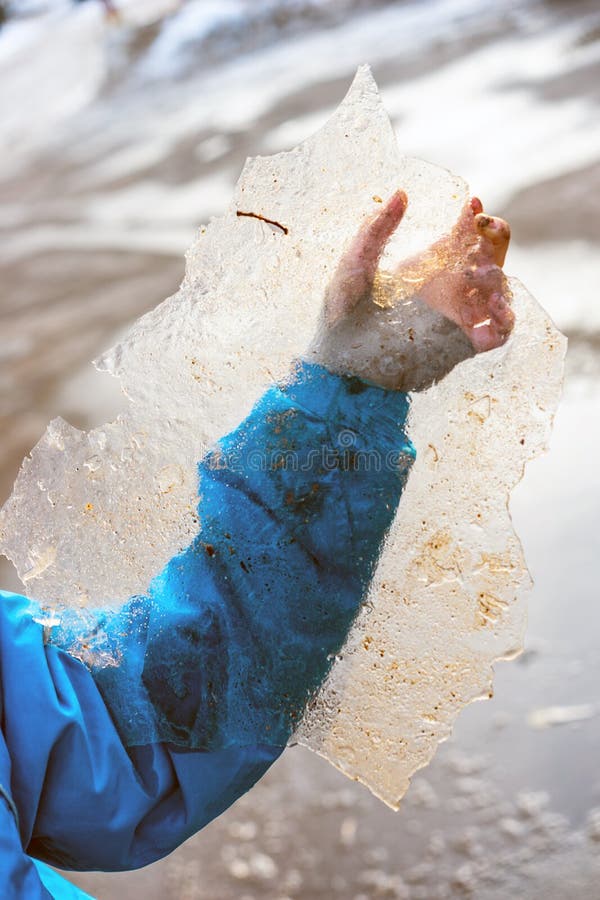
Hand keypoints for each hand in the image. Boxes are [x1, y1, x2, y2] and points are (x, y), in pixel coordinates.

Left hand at [305, 191, 513, 389]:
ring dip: (498, 276)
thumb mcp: (355, 266)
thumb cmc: (342, 314)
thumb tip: (401, 193)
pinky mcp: (463, 344)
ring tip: (479, 273)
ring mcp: (459, 315)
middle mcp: (449, 287)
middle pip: (491, 255)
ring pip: (499, 289)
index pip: (465, 233)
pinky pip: (499, 331)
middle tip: (485, 228)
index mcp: (429, 264)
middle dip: (497, 237)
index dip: (475, 216)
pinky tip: (494, 307)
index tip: (473, 204)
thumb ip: (375, 230)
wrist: (342, 363)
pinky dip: (506, 318)